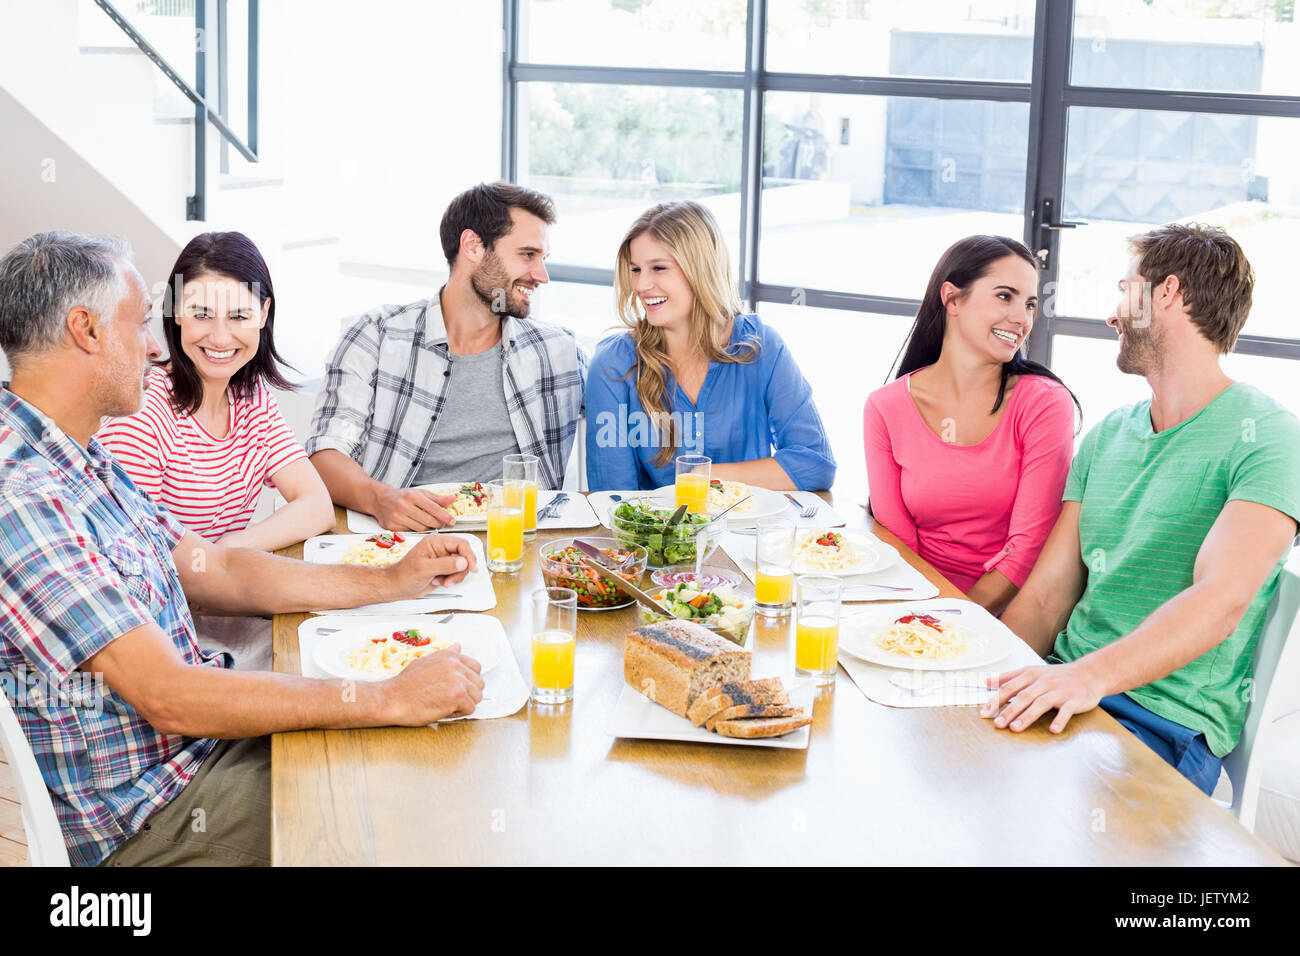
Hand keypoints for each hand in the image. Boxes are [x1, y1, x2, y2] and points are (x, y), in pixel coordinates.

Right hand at [373, 485, 455, 531]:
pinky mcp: (391, 526)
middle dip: (438, 524)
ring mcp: (396, 517)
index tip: (452, 521)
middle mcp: (403, 506)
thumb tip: (453, 498)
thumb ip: (437, 498)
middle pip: (428, 520)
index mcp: (412, 496)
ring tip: (431, 524)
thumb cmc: (402, 496)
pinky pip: (410, 532)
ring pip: (420, 528)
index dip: (445, 516)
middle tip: (442, 524)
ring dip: (429, 528)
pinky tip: (418, 525)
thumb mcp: (420, 493)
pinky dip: (417, 530)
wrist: (380, 499)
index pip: (433, 508)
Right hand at [384, 645, 484, 723]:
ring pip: (477, 696)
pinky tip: (444, 710)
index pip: (475, 667)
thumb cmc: (405, 685)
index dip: (468, 681)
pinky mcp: (458, 695)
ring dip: (465, 704)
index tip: (457, 688)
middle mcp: (456, 665)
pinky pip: (470, 708)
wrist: (392, 699)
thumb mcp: (425, 662)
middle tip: (450, 699)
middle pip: (479, 683)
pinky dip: (459, 714)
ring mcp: (458, 680)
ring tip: (447, 705)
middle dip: (468, 694)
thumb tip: (458, 646)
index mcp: (450, 656)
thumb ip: (445, 656)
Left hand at [387, 533, 477, 597]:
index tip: (472, 567)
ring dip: (456, 576)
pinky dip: (452, 580)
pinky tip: (440, 581)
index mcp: (435, 542)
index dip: (468, 555)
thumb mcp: (424, 569)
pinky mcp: (444, 569)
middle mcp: (440, 549)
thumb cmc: (403, 575)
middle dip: (461, 569)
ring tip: (444, 581)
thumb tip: (462, 562)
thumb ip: (445, 564)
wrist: (397, 587)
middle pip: (464, 555)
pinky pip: (457, 573)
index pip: (460, 544)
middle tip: (453, 578)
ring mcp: (443, 560)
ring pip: (462, 565)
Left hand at [981, 658, 1106, 734]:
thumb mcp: (1032, 672)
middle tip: (997, 723)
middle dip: (1009, 710)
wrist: (1089, 673)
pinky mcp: (1074, 700)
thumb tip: (987, 681)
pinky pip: (1066, 711)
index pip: (1010, 687)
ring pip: (1041, 704)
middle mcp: (1044, 682)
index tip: (985, 712)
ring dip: (1027, 716)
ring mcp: (1059, 691)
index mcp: (1031, 675)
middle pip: (1023, 697)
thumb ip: (1009, 677)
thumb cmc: (1057, 675)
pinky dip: (1060, 720)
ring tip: (1015, 728)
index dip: (996, 699)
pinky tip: (1053, 729)